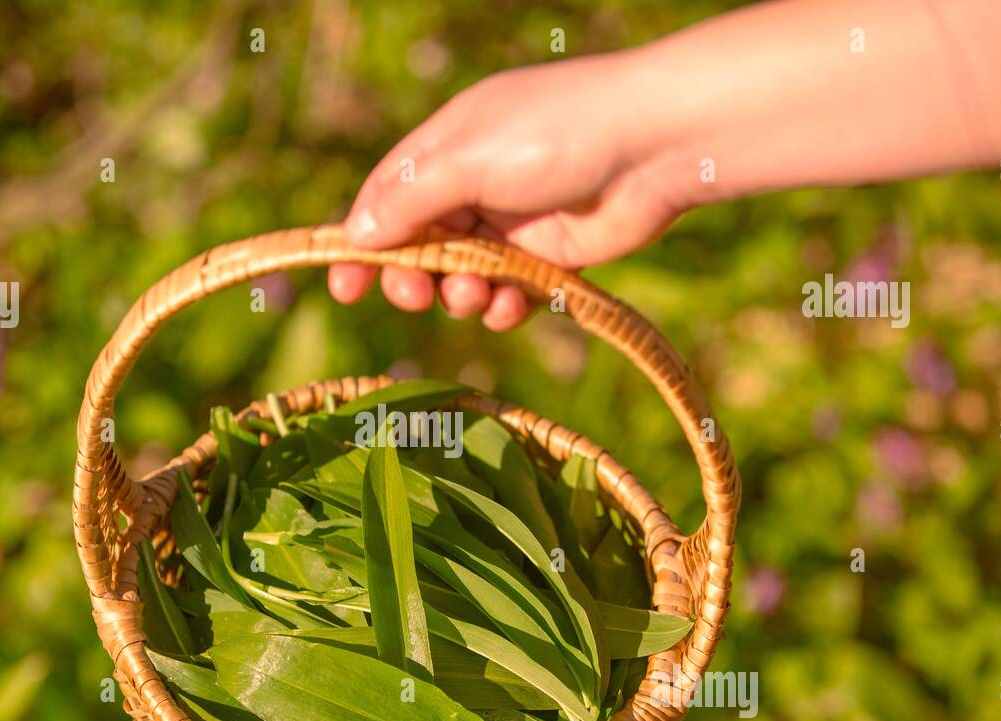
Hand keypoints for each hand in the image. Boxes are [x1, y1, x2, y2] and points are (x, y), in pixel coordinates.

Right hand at [327, 53, 686, 329]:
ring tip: (474, 296)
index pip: (387, 197)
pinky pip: (507, 290)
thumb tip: (356, 236)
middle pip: (420, 243)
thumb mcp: (469, 159)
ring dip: (458, 294)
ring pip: (463, 274)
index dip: (361, 243)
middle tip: (414, 298)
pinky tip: (508, 306)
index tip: (342, 287)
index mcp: (449, 144)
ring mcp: (514, 220)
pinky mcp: (551, 254)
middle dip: (411, 277)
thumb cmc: (559, 133)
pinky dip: (500, 305)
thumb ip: (409, 200)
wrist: (657, 144)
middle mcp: (476, 181)